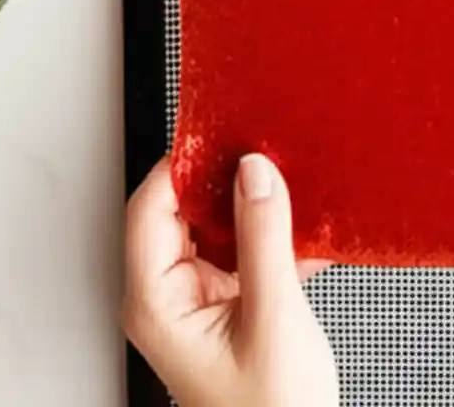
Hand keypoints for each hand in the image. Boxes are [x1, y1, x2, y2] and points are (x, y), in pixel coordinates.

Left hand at [123, 154, 338, 406]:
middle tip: (265, 157)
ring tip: (290, 192)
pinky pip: (241, 252)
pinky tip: (303, 234)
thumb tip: (254, 173)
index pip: (150, 208)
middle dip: (225, 184)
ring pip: (215, 230)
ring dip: (253, 211)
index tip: (224, 137)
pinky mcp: (226, 305)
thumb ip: (263, 239)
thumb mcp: (274, 316)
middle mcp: (166, 297)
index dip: (183, 166)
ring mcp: (196, 301)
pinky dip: (271, 239)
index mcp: (155, 302)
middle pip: (181, 213)